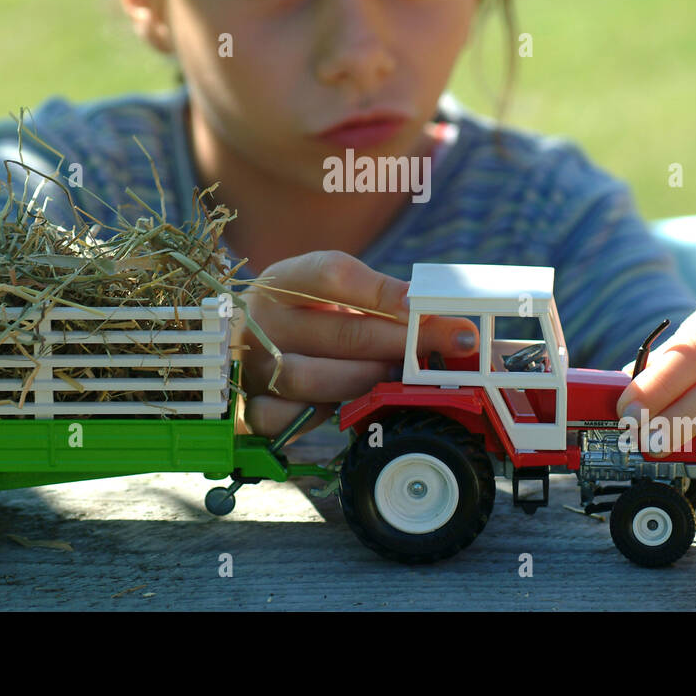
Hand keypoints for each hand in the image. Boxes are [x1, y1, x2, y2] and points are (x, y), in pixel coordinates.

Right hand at [239, 251, 479, 437]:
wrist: (246, 345)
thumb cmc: (306, 318)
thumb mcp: (329, 294)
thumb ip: (376, 300)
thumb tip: (441, 318)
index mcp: (280, 282)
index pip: (332, 275)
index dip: (383, 291)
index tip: (424, 305)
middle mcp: (259, 322)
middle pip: (338, 331)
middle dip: (403, 341)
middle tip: (449, 344)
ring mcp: (249, 368)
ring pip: (313, 378)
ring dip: (368, 379)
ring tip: (403, 377)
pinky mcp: (247, 411)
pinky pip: (287, 420)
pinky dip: (321, 416)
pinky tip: (346, 405)